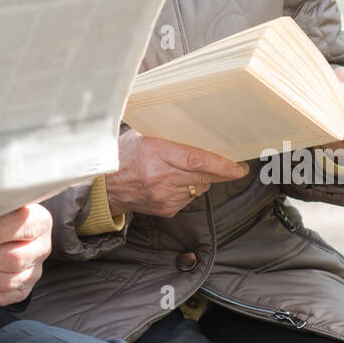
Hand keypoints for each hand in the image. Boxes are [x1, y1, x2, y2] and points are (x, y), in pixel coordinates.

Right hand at [104, 129, 248, 217]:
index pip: (196, 160)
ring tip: (188, 169)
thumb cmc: (123, 155)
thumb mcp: (143, 136)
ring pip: (199, 187)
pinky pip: (189, 197)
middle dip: (222, 173)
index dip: (221, 165)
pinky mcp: (165, 209)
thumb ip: (170, 136)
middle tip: (234, 167)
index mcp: (155, 153)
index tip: (238, 167)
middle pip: (203, 176)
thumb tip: (202, 133)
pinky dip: (189, 189)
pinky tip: (176, 181)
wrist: (105, 186)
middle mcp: (160, 177)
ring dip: (202, 179)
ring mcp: (163, 196)